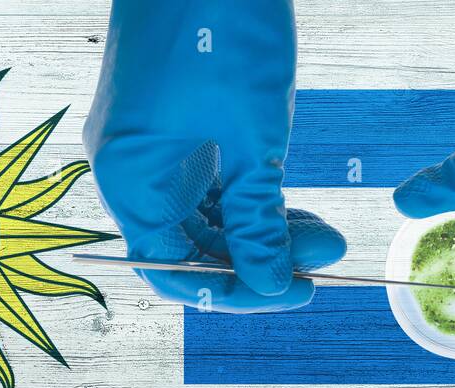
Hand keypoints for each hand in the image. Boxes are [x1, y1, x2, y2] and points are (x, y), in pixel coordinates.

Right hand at [84, 0, 344, 312]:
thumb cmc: (218, 23)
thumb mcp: (252, 137)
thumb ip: (258, 219)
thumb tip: (270, 285)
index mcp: (130, 179)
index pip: (174, 271)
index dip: (234, 293)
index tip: (293, 292)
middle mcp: (129, 169)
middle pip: (192, 248)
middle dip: (259, 260)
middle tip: (324, 260)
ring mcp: (149, 146)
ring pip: (204, 218)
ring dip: (261, 232)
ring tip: (323, 235)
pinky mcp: (170, 126)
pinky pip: (207, 184)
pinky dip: (250, 199)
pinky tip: (294, 206)